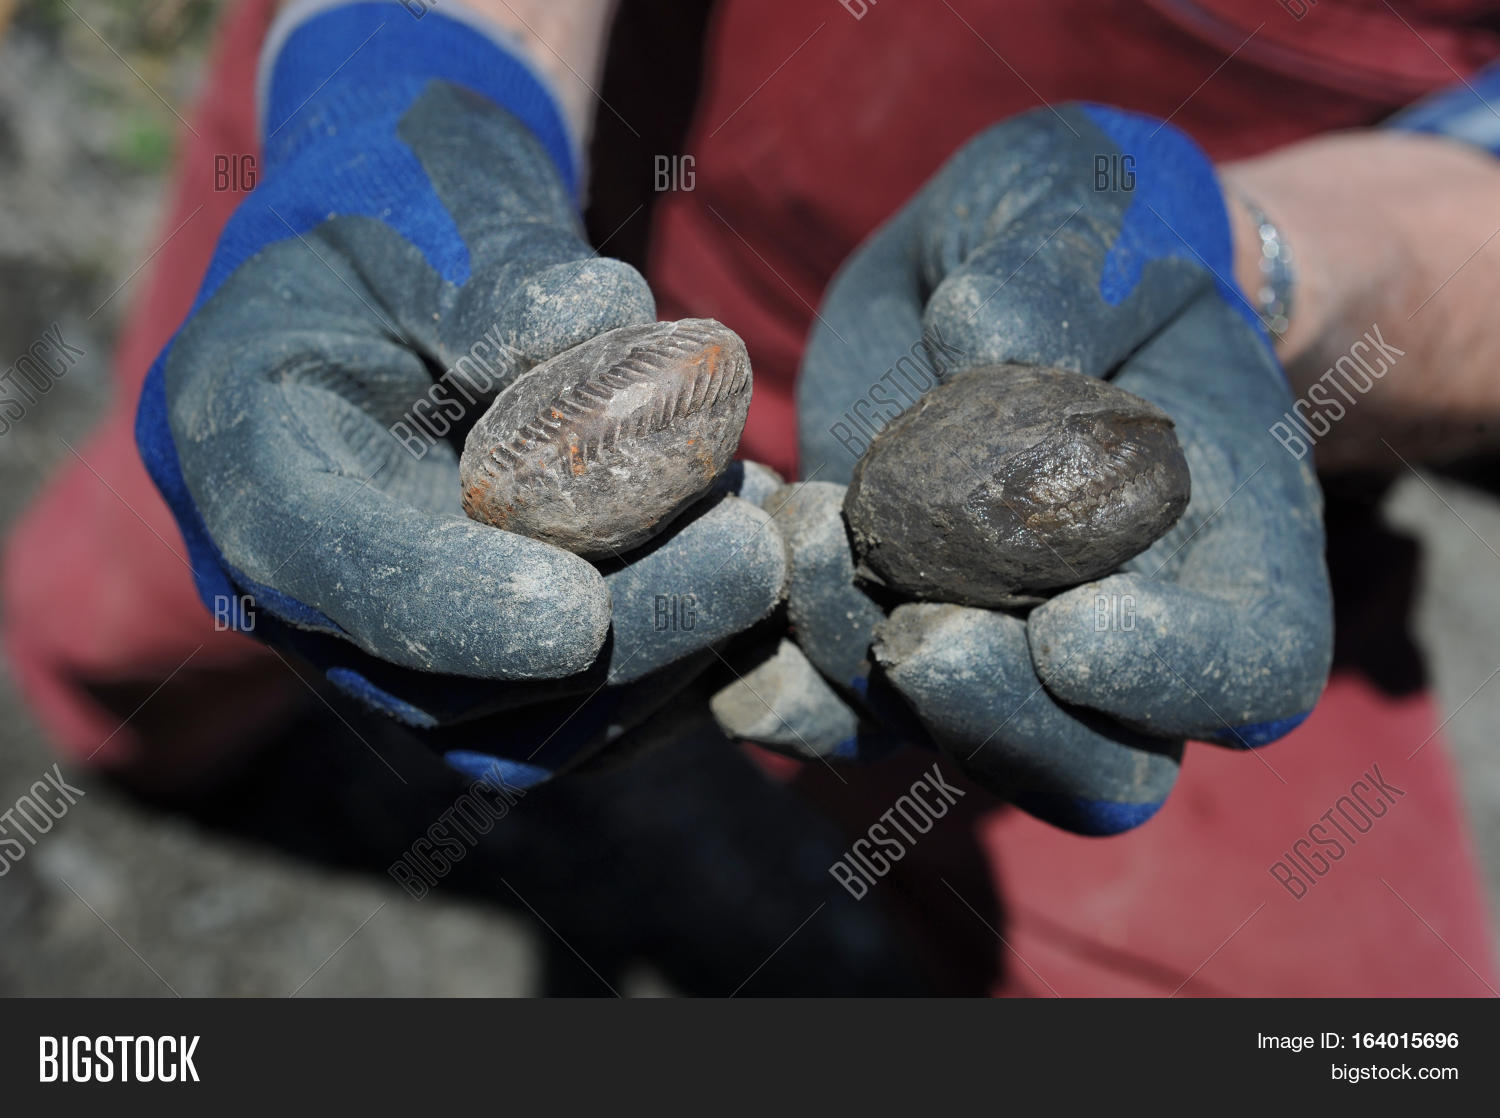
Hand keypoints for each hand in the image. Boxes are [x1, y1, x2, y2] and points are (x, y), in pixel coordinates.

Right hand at [137, 8, 785, 785]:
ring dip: (660, 656)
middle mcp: (299, 581)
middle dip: (614, 633)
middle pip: (446, 682)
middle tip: (750, 558)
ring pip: (520, 727)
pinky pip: (568, 720)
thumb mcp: (430, 198)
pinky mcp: (470, 670)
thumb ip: (497, 274)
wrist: (409, 272)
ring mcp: (384, 643)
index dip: (454, 607)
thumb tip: (608, 315)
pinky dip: (670, 671)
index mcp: (246, 453)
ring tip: (767, 550)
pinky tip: (749, 589)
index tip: (580, 620)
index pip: (336, 569)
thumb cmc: (411, 215)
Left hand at [729, 104, 1331, 833]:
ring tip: (807, 520)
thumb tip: (983, 344)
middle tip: (917, 631)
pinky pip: (831, 705)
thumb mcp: (1096, 200)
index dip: (1170, 674)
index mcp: (1235, 543)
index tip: (1069, 622)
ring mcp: (1001, 643)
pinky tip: (743, 556)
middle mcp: (1125, 628)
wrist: (1015, 269)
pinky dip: (774, 667)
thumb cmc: (1097, 230)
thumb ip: (1065, 270)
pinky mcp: (888, 626)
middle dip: (1002, 721)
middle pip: (1098, 770)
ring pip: (944, 746)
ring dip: (860, 669)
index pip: (1249, 669)